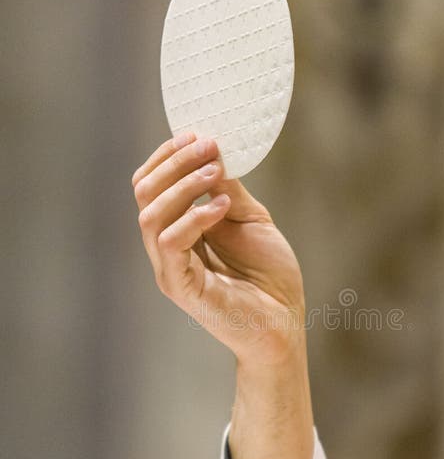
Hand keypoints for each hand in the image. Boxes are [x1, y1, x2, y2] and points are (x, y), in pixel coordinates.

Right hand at [132, 132, 312, 458]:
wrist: (285, 324)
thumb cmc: (270, 278)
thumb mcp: (251, 220)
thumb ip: (229, 190)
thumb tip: (213, 151)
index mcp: (179, 228)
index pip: (152, 184)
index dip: (169, 155)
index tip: (198, 134)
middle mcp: (167, 247)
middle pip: (144, 193)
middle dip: (173, 162)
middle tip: (208, 146)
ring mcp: (171, 268)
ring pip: (150, 215)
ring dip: (182, 186)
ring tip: (215, 172)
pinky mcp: (182, 288)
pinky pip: (171, 245)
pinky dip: (194, 218)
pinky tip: (220, 206)